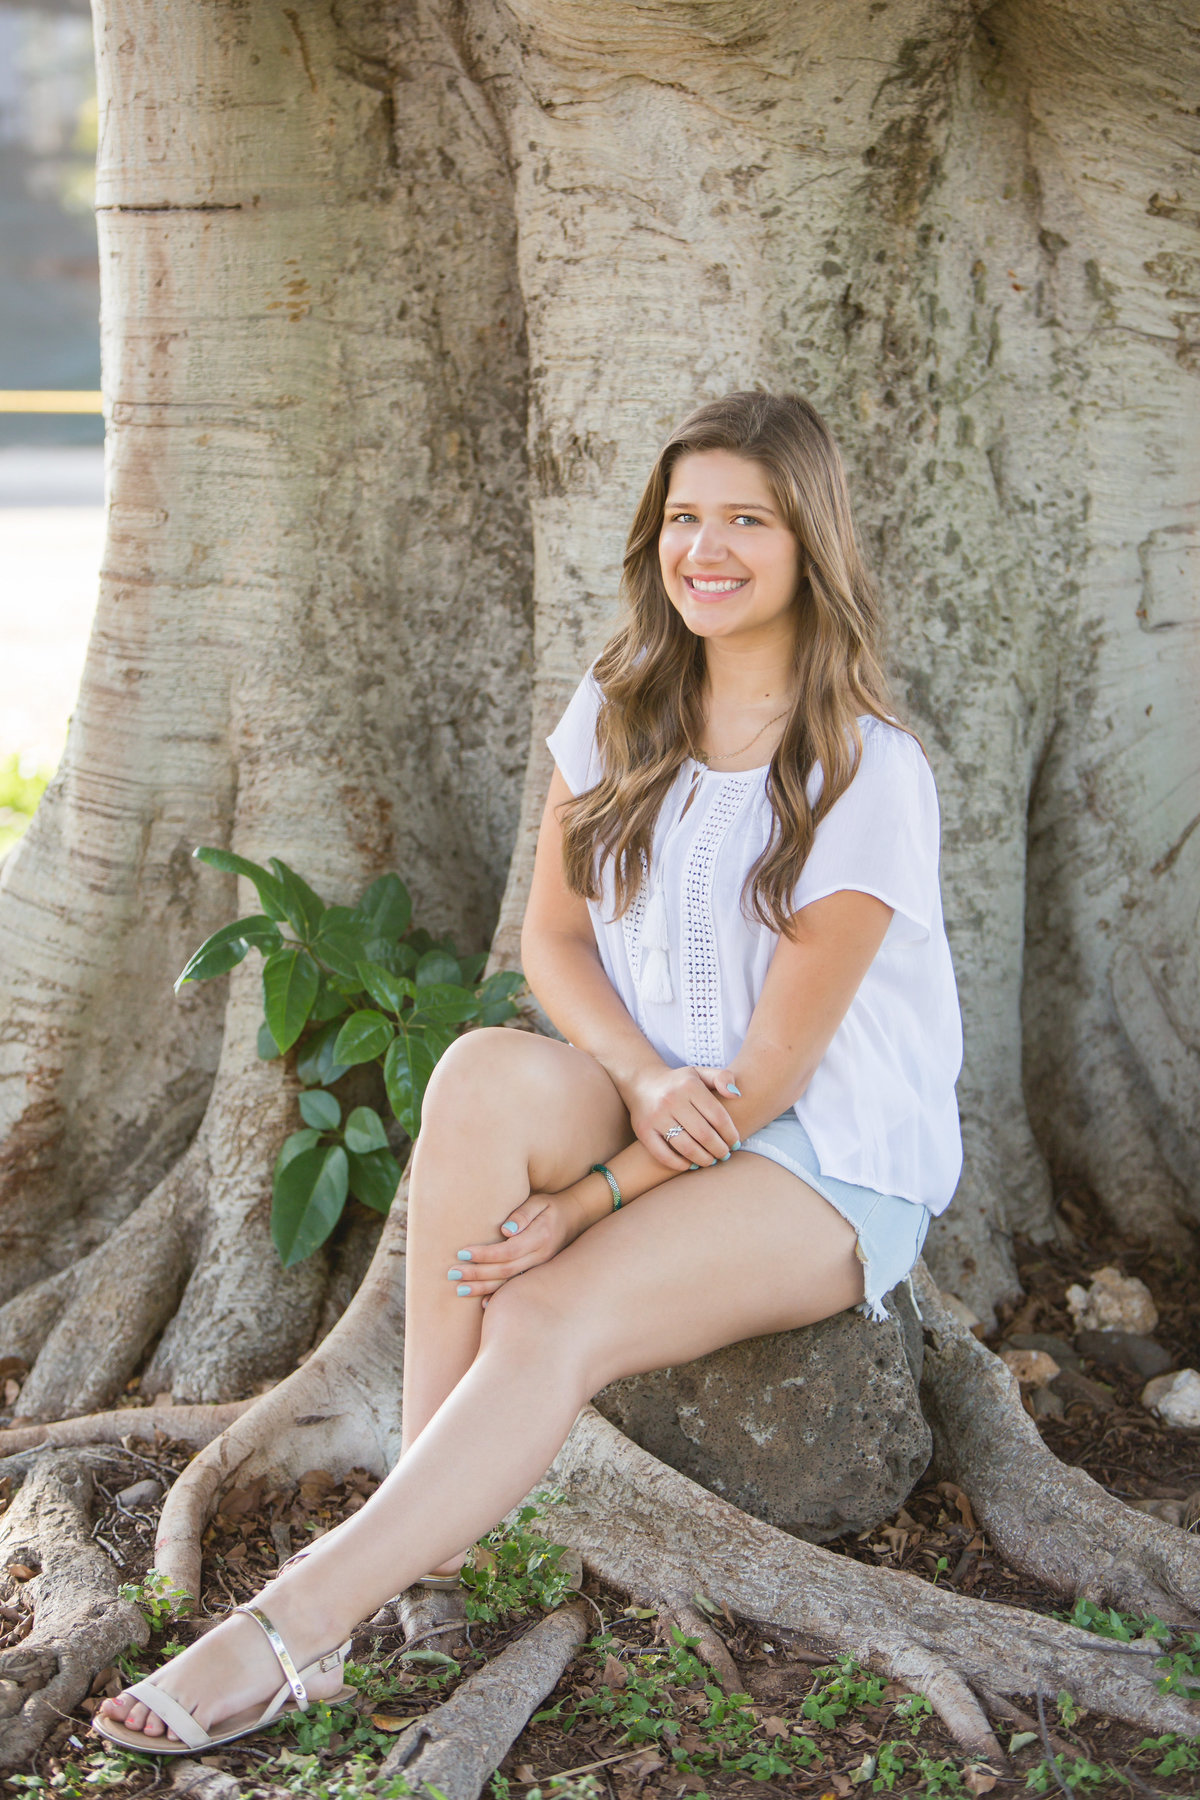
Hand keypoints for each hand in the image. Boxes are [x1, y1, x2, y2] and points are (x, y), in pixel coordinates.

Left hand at [447, 1189, 589, 1299]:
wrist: (575, 1218)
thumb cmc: (550, 1207)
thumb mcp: (538, 1203)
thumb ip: (522, 1215)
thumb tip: (505, 1231)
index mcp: (539, 1237)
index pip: (508, 1250)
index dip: (484, 1254)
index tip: (462, 1253)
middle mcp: (540, 1257)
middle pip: (505, 1270)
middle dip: (477, 1274)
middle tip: (453, 1273)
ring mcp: (540, 1268)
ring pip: (509, 1283)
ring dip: (483, 1288)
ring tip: (460, 1290)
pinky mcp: (537, 1275)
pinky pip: (517, 1288)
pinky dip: (499, 1297)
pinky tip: (483, 1304)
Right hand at [621, 1062, 739, 1170]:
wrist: (642, 1083)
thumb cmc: (679, 1083)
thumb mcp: (701, 1073)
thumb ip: (723, 1078)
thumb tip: (736, 1095)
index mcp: (689, 1086)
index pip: (718, 1116)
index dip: (730, 1134)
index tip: (735, 1143)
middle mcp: (671, 1100)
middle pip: (704, 1134)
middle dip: (719, 1149)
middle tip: (725, 1155)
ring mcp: (656, 1117)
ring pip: (686, 1147)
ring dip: (703, 1159)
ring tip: (711, 1161)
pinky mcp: (643, 1131)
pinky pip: (663, 1155)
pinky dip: (679, 1164)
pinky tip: (690, 1164)